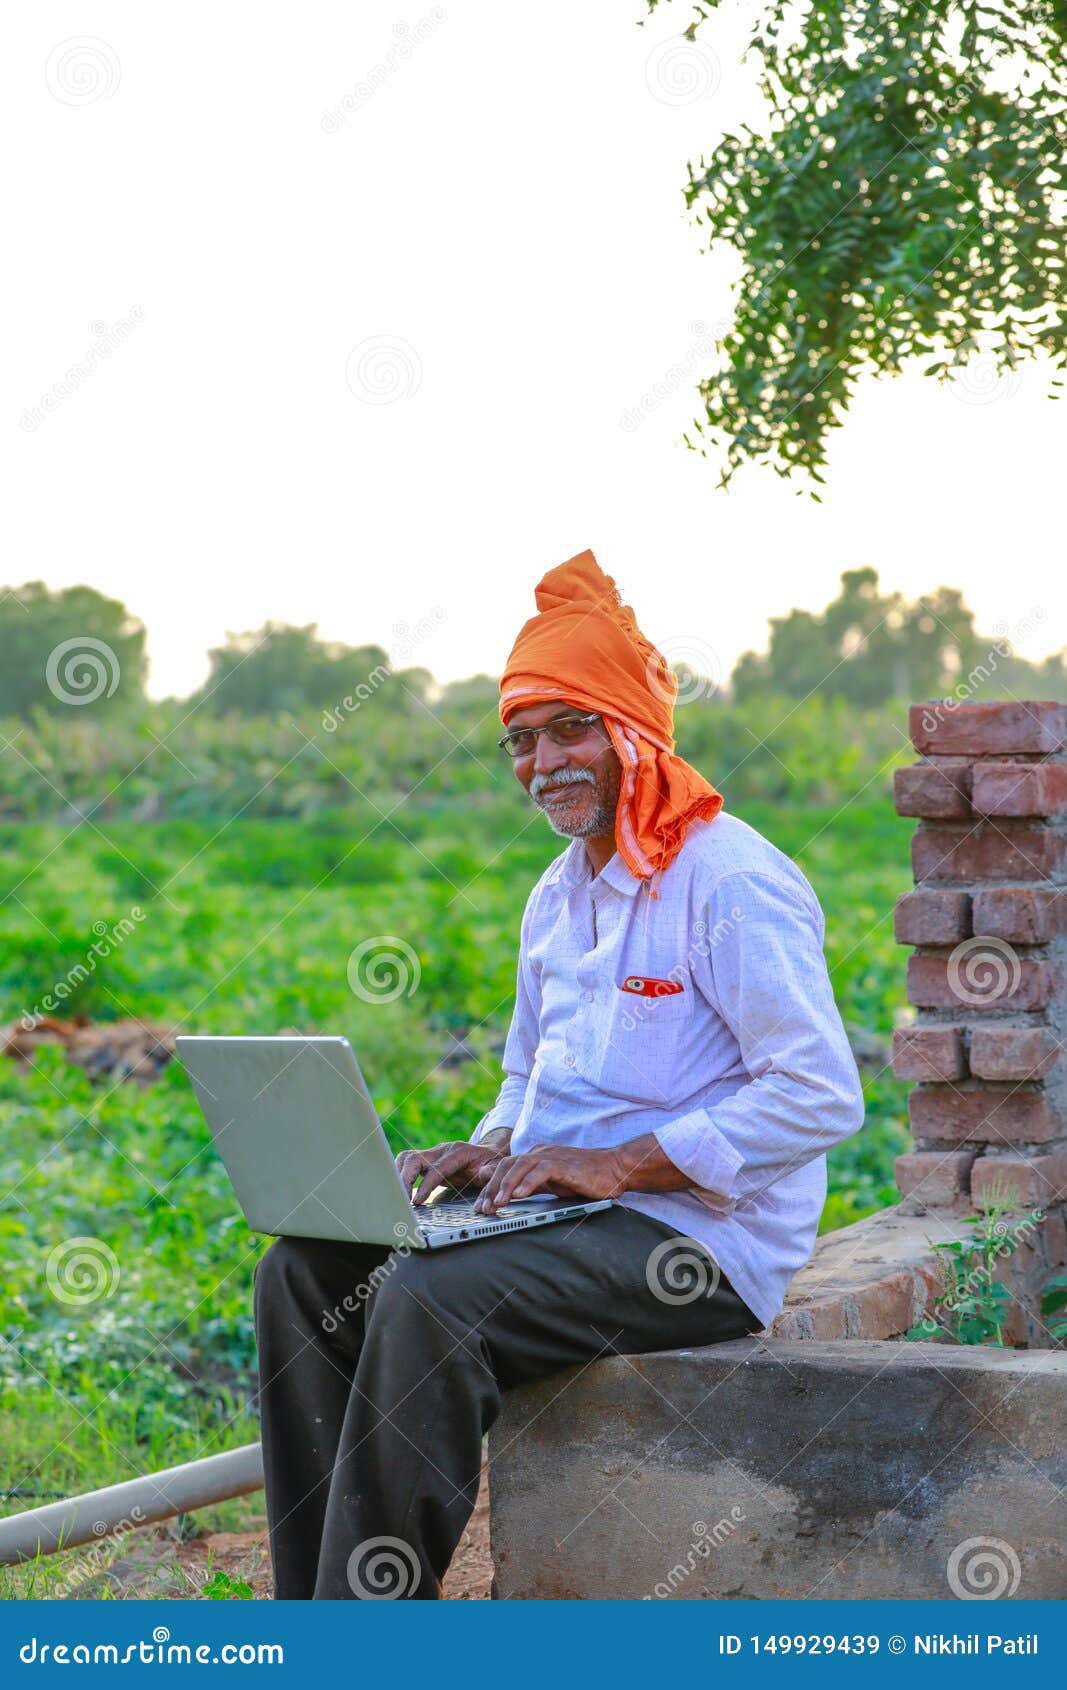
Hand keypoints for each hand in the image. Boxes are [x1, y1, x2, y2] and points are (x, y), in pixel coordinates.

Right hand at [395, 1136, 510, 1205]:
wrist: (487, 1152)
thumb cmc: (491, 1161)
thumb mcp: (496, 1166)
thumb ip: (491, 1171)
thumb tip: (485, 1175)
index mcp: (458, 1151)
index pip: (437, 1167)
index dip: (426, 1183)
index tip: (417, 1200)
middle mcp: (442, 1150)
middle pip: (415, 1158)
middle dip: (404, 1178)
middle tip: (401, 1200)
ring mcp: (432, 1155)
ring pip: (407, 1159)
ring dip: (398, 1176)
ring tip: (396, 1196)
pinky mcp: (426, 1162)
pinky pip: (407, 1165)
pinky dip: (400, 1176)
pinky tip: (399, 1192)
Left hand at [474, 1144, 629, 1213]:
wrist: (614, 1169)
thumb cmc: (584, 1178)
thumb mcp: (551, 1183)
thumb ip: (529, 1184)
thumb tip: (506, 1193)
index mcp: (535, 1157)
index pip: (504, 1168)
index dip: (489, 1187)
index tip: (480, 1207)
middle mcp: (540, 1153)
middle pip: (507, 1166)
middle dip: (492, 1188)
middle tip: (483, 1209)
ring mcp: (552, 1156)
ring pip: (520, 1166)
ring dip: (505, 1185)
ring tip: (497, 1203)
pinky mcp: (564, 1164)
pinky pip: (541, 1171)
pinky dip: (528, 1182)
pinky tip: (518, 1195)